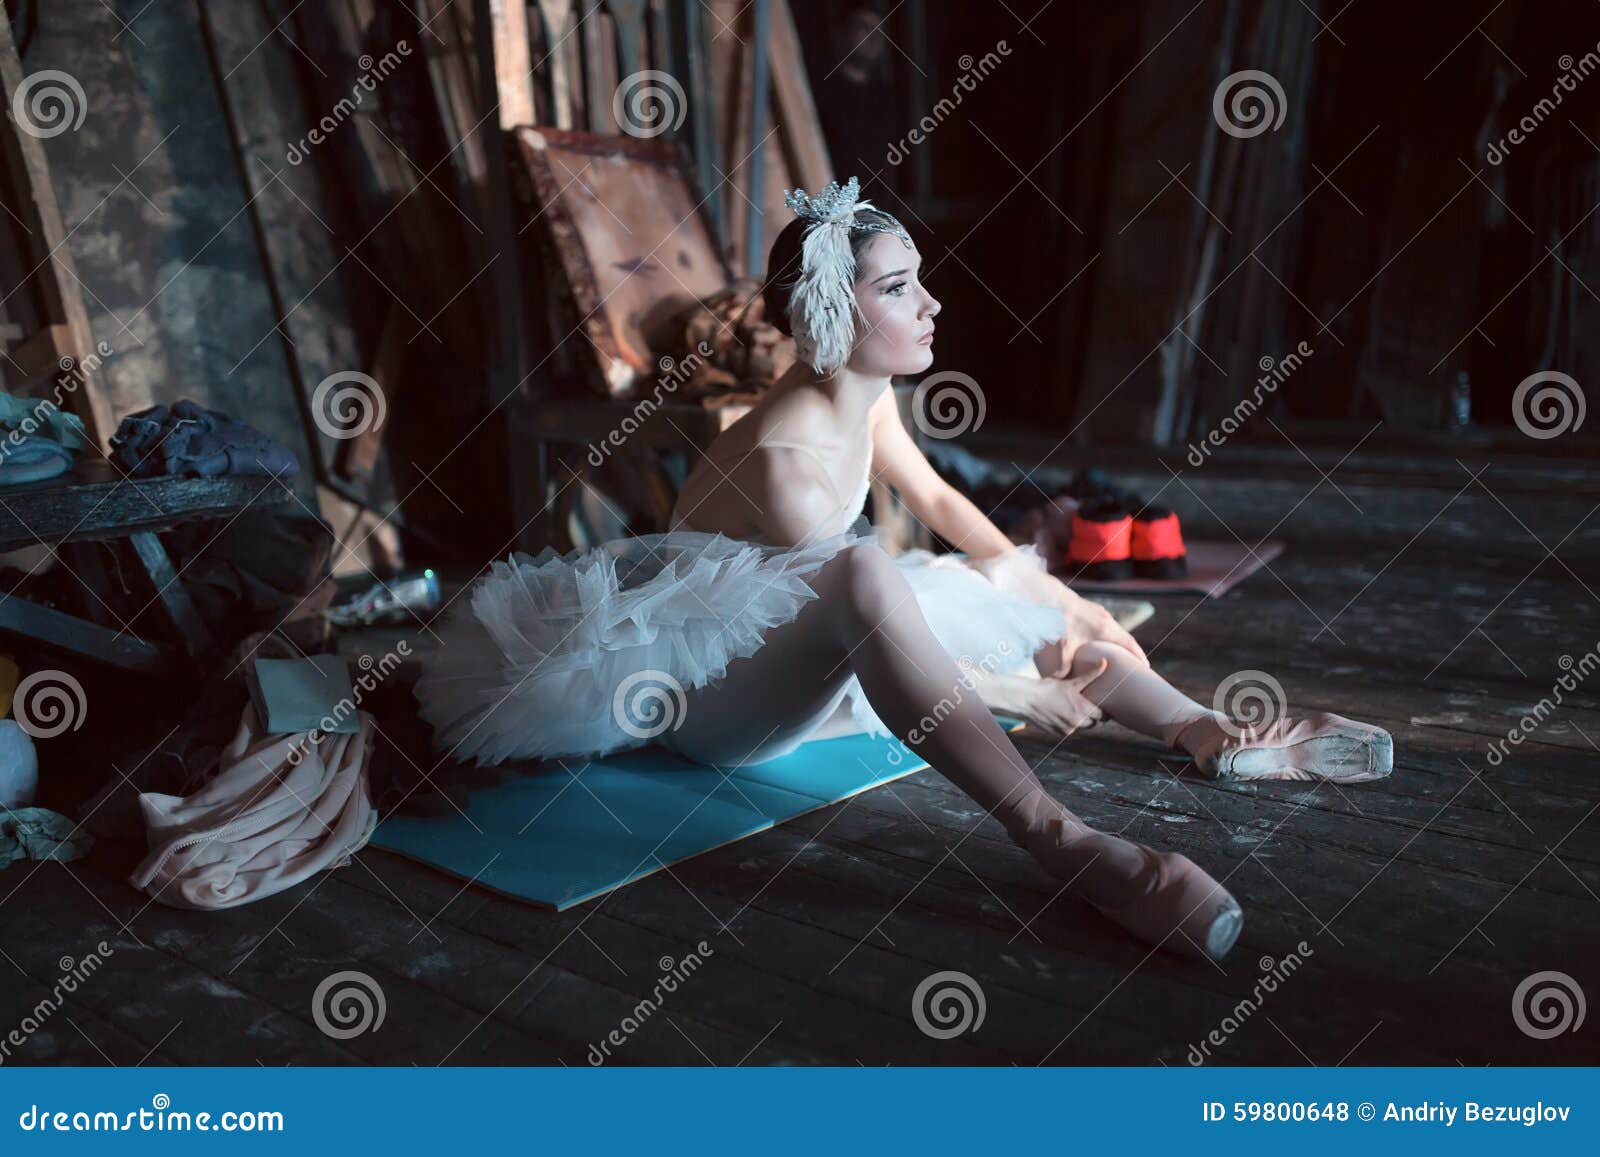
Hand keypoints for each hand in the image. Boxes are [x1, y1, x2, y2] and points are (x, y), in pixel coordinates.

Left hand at [964, 545, 1150, 674]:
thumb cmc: (1056, 618)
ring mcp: (1096, 612)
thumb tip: (1063, 682)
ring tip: (1116, 657)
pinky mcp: (1087, 608)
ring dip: (1115, 643)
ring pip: (1112, 630)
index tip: (1146, 669)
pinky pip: (1102, 625)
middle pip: (1123, 637)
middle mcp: (1105, 618)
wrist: (1045, 593)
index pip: (1129, 644)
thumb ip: (1064, 668)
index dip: (1138, 657)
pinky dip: (1103, 636)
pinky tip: (1095, 643)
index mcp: (1105, 628)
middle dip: (1129, 652)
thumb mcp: (1061, 646)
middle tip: (1133, 667)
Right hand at [1046, 656, 1108, 734]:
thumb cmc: (1049, 687)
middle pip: (1092, 723)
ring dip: (1079, 721)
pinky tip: (1061, 714)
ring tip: (1071, 708)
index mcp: (1083, 709)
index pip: (1102, 716)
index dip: (1101, 711)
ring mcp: (1068, 730)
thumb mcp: (1072, 682)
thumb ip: (1091, 674)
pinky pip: (1069, 730)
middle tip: (1084, 706)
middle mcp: (1077, 722)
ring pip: (1081, 727)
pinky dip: (1068, 724)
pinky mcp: (1059, 734)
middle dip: (1090, 716)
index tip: (1098, 705)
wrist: (1027, 699)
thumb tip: (1105, 661)